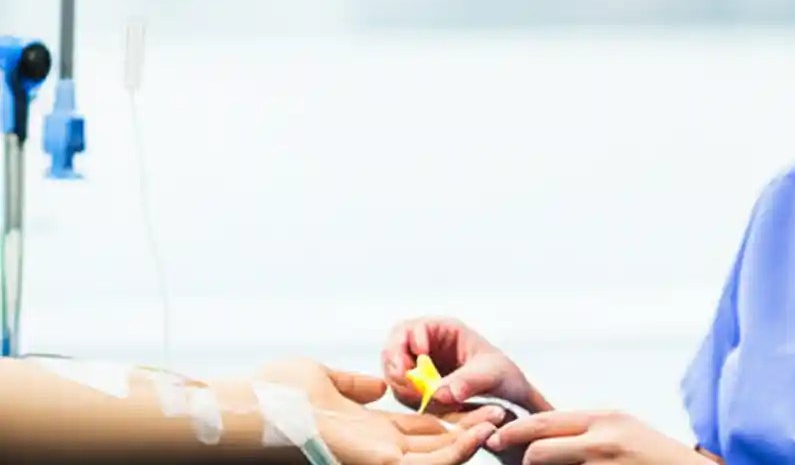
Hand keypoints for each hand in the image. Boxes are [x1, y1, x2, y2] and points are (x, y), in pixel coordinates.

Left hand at [255, 358, 505, 464]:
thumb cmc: (272, 397)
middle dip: (467, 432)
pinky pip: (428, 462)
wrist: (252, 409)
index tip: (474, 404)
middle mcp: (375, 448)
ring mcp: (377, 459)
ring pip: (437, 458)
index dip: (446, 419)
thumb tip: (379, 383)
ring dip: (469, 441)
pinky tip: (477, 433)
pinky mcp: (378, 464)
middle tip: (500, 415)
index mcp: (365, 431)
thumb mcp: (323, 380)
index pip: (416, 431)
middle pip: (434, 445)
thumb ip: (354, 385)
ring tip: (497, 422)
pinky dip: (456, 451)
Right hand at [382, 317, 548, 413]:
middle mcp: (427, 344)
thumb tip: (440, 393)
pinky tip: (425, 405)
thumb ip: (468, 381)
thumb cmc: (503, 374)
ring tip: (419, 397)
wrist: (508, 395)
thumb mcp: (492, 374)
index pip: (413, 327)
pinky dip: (407, 397)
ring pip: (394, 370)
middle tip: (406, 381)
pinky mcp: (417, 386)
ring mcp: (419, 366)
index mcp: (445, 330)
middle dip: (396, 364)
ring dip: (400, 383)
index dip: (410, 340)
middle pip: (394, 347)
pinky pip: (402, 389)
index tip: (420, 355)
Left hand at [486, 410, 703, 463]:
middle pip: (538, 448)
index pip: (544, 421)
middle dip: (516, 457)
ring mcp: (605, 463)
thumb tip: (544, 438)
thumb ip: (588, 430)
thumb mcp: (624, 431)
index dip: (514, 431)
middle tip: (500, 455)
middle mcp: (602, 438)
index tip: (494, 438)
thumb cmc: (656, 458)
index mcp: (603, 418)